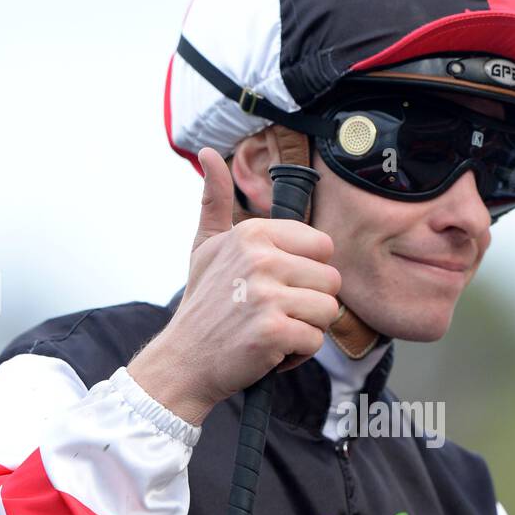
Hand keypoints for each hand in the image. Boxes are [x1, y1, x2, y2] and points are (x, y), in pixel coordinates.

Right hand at [128, 146, 341, 423]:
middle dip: (310, 304)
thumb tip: (210, 154)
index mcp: (253, 234)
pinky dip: (297, 354)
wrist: (183, 360)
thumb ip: (216, 200)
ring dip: (306, 329)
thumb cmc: (203, 304)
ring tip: (273, 329)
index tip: (277, 285)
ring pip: (328, 312)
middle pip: (331, 280)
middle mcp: (260, 259)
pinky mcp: (272, 331)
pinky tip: (270, 351)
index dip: (308, 272)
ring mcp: (266, 295)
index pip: (323, 246)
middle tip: (275, 313)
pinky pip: (315, 341)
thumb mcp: (206, 245)